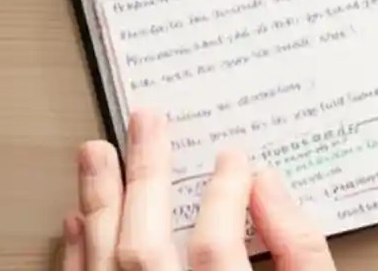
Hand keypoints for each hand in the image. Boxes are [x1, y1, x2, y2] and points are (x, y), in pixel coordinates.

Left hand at [59, 110, 336, 270]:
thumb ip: (301, 251)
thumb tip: (273, 189)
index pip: (216, 245)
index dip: (225, 194)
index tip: (233, 159)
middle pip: (146, 244)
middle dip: (146, 175)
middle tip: (147, 121)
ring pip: (102, 262)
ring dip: (98, 202)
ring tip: (95, 152)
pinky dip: (77, 252)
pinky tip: (79, 219)